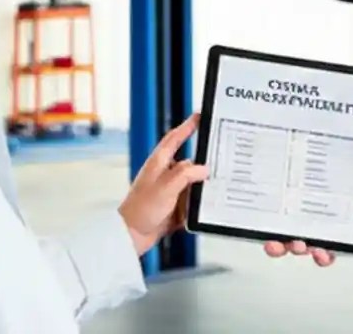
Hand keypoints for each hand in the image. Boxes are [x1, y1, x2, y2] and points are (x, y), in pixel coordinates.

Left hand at [118, 114, 208, 254]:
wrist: (132, 236)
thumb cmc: (141, 209)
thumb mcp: (166, 186)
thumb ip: (186, 174)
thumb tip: (204, 168)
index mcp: (159, 163)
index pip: (174, 138)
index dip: (187, 126)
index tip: (199, 116)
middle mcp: (165, 174)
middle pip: (189, 161)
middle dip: (204, 161)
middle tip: (220, 155)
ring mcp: (170, 190)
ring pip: (193, 182)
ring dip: (203, 185)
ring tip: (218, 184)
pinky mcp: (174, 205)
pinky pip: (192, 199)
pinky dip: (200, 201)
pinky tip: (209, 204)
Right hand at [262, 135, 352, 266]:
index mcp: (323, 175)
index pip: (291, 181)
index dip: (275, 189)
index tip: (267, 192)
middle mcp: (320, 199)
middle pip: (287, 217)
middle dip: (275, 232)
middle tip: (274, 238)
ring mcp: (331, 220)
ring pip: (302, 237)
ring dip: (293, 245)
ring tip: (298, 246)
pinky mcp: (346, 235)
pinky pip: (329, 249)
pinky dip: (322, 255)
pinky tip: (322, 254)